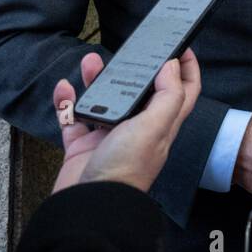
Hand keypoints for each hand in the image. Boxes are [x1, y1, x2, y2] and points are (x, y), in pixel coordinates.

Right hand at [51, 48, 200, 193]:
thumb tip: (173, 66)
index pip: (183, 92)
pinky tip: (64, 89)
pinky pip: (73, 117)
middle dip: (133, 68)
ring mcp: (109, 138)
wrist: (87, 205)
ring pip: (104, 100)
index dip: (187, 68)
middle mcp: (137, 130)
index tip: (181, 45)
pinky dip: (67, 102)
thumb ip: (167, 96)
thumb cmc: (124, 171)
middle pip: (139, 91)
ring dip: (96, 80)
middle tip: (126, 49)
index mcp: (161, 125)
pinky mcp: (83, 146)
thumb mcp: (154, 127)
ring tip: (89, 62)